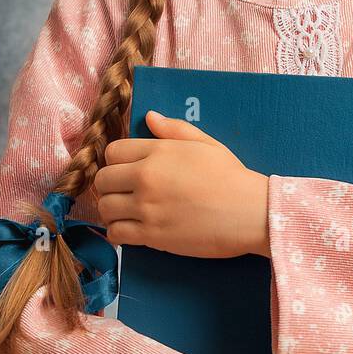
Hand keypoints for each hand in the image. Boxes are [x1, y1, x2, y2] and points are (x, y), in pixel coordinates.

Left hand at [94, 111, 270, 258]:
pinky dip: (118, 232)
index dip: (117, 160)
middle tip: (123, 192)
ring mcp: (147, 208)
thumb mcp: (205, 144)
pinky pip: (116, 234)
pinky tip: (131, 229)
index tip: (126, 170)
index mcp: (158, 152)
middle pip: (102, 180)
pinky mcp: (151, 236)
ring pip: (105, 208)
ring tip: (126, 211)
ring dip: (112, 210)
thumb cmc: (231, 177)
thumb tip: (150, 117)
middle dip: (109, 185)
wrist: (249, 213)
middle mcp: (146, 178)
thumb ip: (174, 129)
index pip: (112, 151)